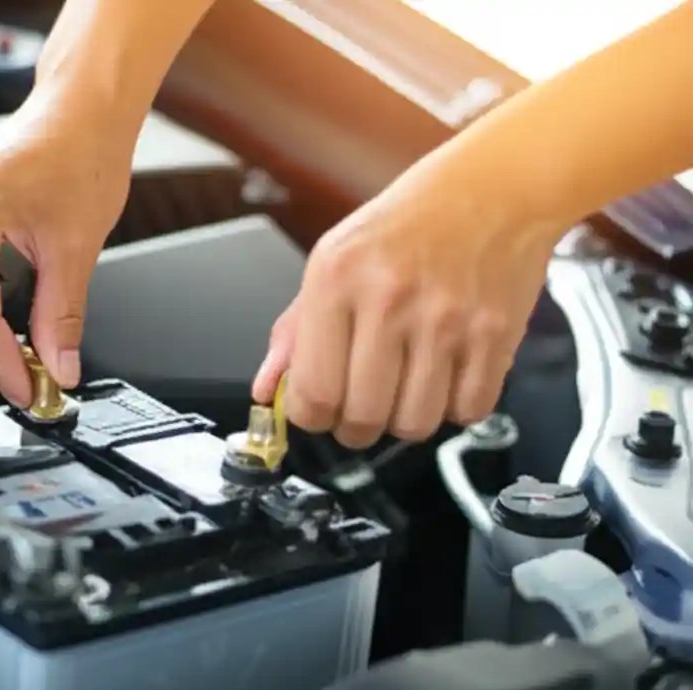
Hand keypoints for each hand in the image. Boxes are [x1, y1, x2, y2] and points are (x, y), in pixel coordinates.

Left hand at [252, 160, 562, 447]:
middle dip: (355, 428)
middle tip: (361, 407)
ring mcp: (446, 320)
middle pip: (363, 418)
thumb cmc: (404, 225)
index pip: (312, 393)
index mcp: (335, 280)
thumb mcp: (332, 260)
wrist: (493, 188)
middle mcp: (388, 300)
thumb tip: (266, 392)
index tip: (319, 410)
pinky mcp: (496, 334)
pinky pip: (468, 411)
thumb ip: (294, 332)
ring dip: (405, 420)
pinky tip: (446, 377)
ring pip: (415, 424)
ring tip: (405, 388)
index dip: (312, 418)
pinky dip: (455, 407)